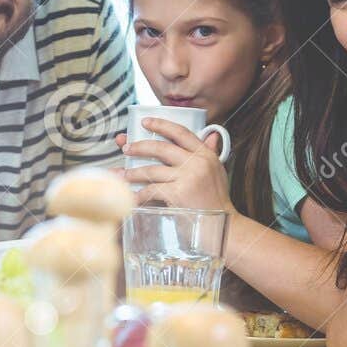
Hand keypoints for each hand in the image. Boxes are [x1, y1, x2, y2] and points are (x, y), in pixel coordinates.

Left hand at [115, 119, 230, 210]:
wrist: (223, 225)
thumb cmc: (216, 199)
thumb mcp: (217, 171)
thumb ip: (210, 152)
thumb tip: (210, 134)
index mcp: (205, 154)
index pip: (181, 132)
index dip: (161, 124)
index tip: (145, 122)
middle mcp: (197, 163)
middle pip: (161, 148)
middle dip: (139, 146)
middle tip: (126, 148)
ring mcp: (187, 178)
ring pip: (152, 169)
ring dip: (133, 172)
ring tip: (123, 174)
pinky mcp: (178, 193)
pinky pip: (151, 190)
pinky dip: (139, 194)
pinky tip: (133, 196)